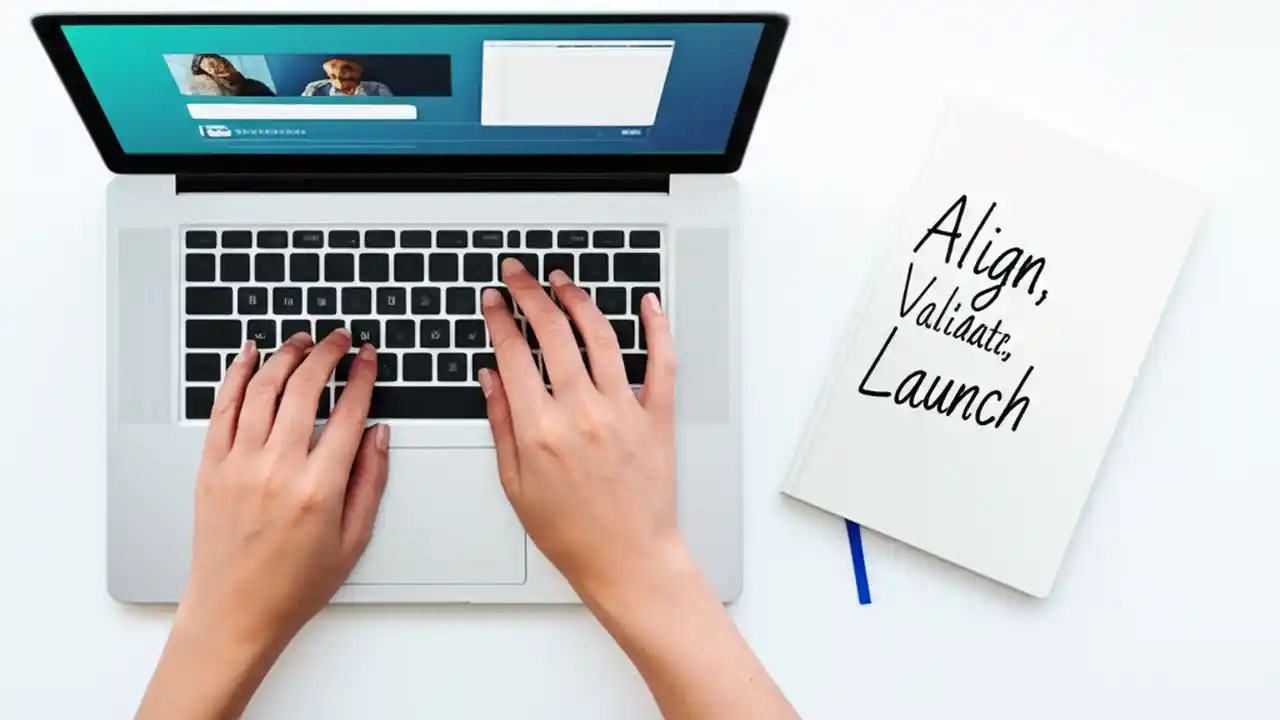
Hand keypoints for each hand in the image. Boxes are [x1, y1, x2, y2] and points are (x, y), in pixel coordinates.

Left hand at [137, 329, 388, 719]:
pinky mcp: (211, 467)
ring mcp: (239, 464)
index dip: (362, 376)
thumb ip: (371, 481)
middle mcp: (277, 468)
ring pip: (263, 388)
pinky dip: (235, 374)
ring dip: (285, 355)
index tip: (368, 357)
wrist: (234, 613)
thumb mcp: (353, 540)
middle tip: (339, 338)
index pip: (348, 411)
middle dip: (327, 353)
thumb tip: (378, 434)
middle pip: (304, 387)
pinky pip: (222, 408)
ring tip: (302, 340)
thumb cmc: (293, 585)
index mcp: (319, 487)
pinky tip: (248, 355)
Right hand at [479, 259, 682, 600]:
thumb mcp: (515, 485)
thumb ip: (500, 424)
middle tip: (519, 274)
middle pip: (552, 331)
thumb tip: (490, 377)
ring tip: (563, 281)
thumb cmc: (571, 532)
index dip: (499, 318)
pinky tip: (648, 303)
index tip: (493, 300)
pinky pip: (662, 361)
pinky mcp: (656, 417)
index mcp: (539, 429)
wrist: (627, 560)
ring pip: (600, 335)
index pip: (513, 353)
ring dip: (578, 299)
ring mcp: (622, 411)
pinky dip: (657, 327)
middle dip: (530, 293)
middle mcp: (581, 412)